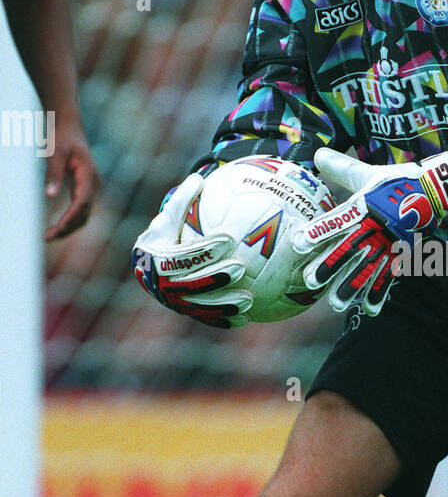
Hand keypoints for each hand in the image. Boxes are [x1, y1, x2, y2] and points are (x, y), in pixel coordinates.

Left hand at [44, 121, 100, 241]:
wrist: (69, 126)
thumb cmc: (62, 137)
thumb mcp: (55, 153)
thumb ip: (53, 174)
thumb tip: (50, 196)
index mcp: (88, 175)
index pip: (82, 202)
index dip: (70, 217)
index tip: (57, 229)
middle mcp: (93, 184)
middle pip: (84, 213)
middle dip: (68, 228)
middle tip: (47, 237)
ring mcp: (90, 187)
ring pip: (83, 215)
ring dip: (69, 227)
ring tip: (49, 235)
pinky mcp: (83, 189)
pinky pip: (79, 210)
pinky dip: (70, 221)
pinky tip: (57, 227)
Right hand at [131, 174, 252, 328]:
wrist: (148, 266)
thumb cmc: (165, 235)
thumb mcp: (168, 217)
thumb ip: (183, 200)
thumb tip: (199, 177)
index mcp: (158, 259)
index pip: (183, 255)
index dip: (205, 248)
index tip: (228, 238)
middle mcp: (162, 284)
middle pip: (191, 283)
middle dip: (216, 278)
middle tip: (240, 268)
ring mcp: (174, 301)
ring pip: (200, 305)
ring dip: (224, 304)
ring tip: (249, 299)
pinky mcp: (185, 312)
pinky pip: (206, 318)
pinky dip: (224, 319)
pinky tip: (246, 319)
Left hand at [293, 148, 447, 315]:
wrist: (434, 189)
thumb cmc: (395, 182)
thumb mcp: (367, 173)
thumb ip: (341, 167)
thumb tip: (316, 153)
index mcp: (363, 207)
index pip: (336, 221)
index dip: (317, 232)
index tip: (298, 244)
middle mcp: (373, 228)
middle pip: (349, 250)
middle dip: (330, 266)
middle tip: (311, 281)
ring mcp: (388, 243)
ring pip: (367, 269)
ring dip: (350, 287)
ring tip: (335, 304)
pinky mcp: (400, 254)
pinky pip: (388, 276)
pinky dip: (378, 293)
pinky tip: (368, 309)